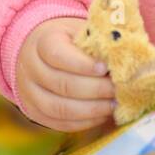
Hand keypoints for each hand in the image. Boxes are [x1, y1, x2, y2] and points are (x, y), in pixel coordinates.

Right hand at [14, 17, 117, 131]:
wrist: (40, 52)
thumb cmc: (69, 40)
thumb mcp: (79, 30)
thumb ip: (96, 42)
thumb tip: (126, 55)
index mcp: (42, 42)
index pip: (58, 56)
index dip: (83, 65)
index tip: (106, 67)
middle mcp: (30, 68)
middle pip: (62, 84)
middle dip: (94, 90)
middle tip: (117, 89)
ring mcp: (29, 93)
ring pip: (59, 108)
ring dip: (91, 110)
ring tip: (113, 105)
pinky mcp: (34, 113)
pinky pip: (59, 123)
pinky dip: (84, 122)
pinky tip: (102, 115)